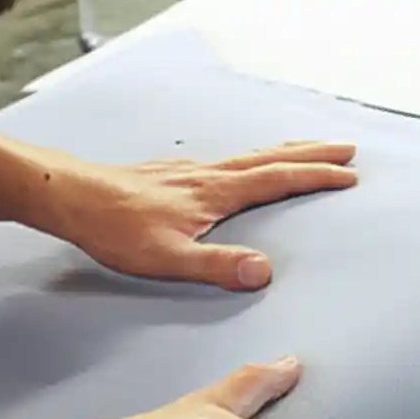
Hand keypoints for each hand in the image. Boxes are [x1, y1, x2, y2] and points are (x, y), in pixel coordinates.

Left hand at [29, 142, 357, 290]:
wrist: (72, 197)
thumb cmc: (115, 229)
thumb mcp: (167, 258)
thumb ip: (216, 266)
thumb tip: (263, 271)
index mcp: (215, 193)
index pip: (277, 180)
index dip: (315, 176)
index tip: (347, 174)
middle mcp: (209, 174)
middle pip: (272, 157)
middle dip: (312, 152)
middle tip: (346, 147)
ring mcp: (192, 170)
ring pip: (251, 155)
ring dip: (287, 151)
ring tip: (309, 148)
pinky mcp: (175, 174)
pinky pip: (230, 159)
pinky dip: (255, 157)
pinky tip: (246, 165)